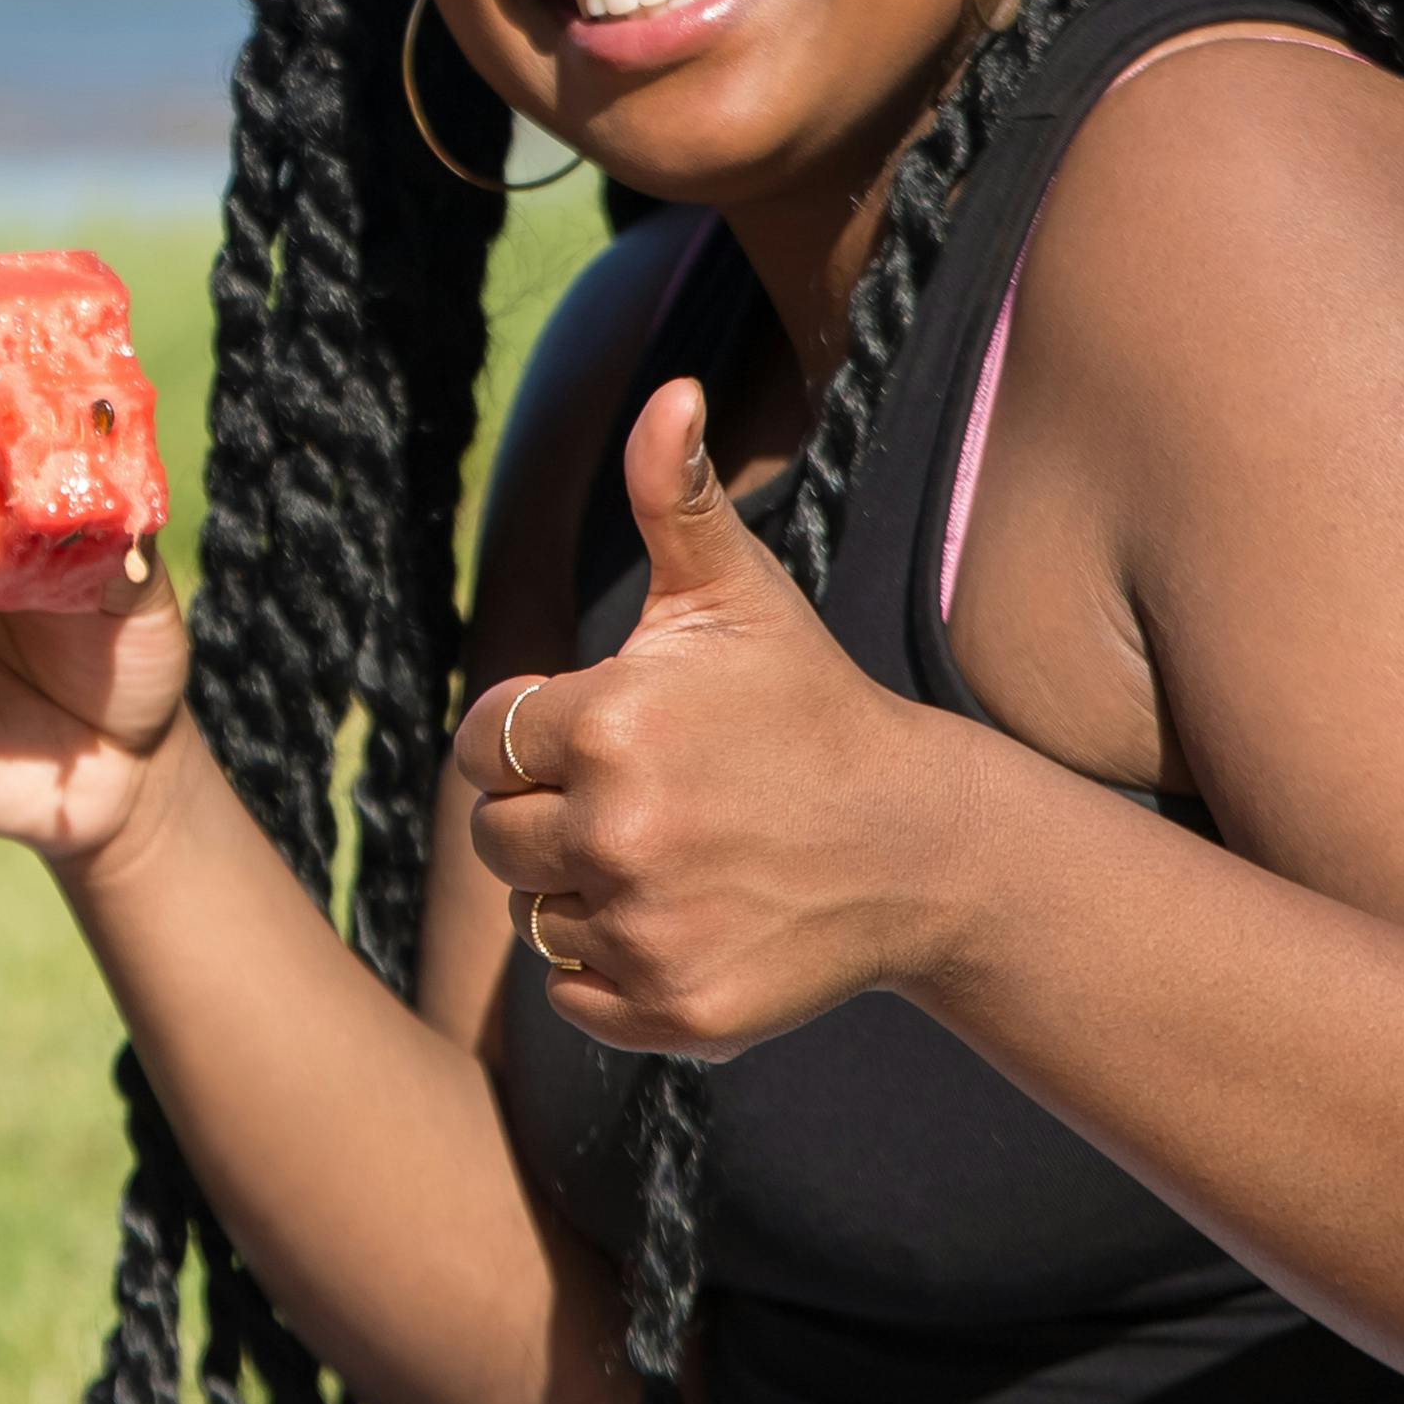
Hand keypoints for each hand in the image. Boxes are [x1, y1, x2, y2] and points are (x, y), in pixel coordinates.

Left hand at [455, 377, 974, 1057]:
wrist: (919, 846)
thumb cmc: (806, 705)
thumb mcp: (737, 595)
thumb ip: (675, 493)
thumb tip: (669, 392)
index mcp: (608, 723)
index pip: (484, 745)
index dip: (538, 739)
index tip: (615, 736)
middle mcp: (618, 832)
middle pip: (495, 837)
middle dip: (551, 815)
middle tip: (649, 800)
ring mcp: (647, 929)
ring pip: (534, 915)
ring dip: (583, 891)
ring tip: (677, 856)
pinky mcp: (675, 1010)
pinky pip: (571, 992)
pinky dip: (611, 969)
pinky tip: (687, 919)